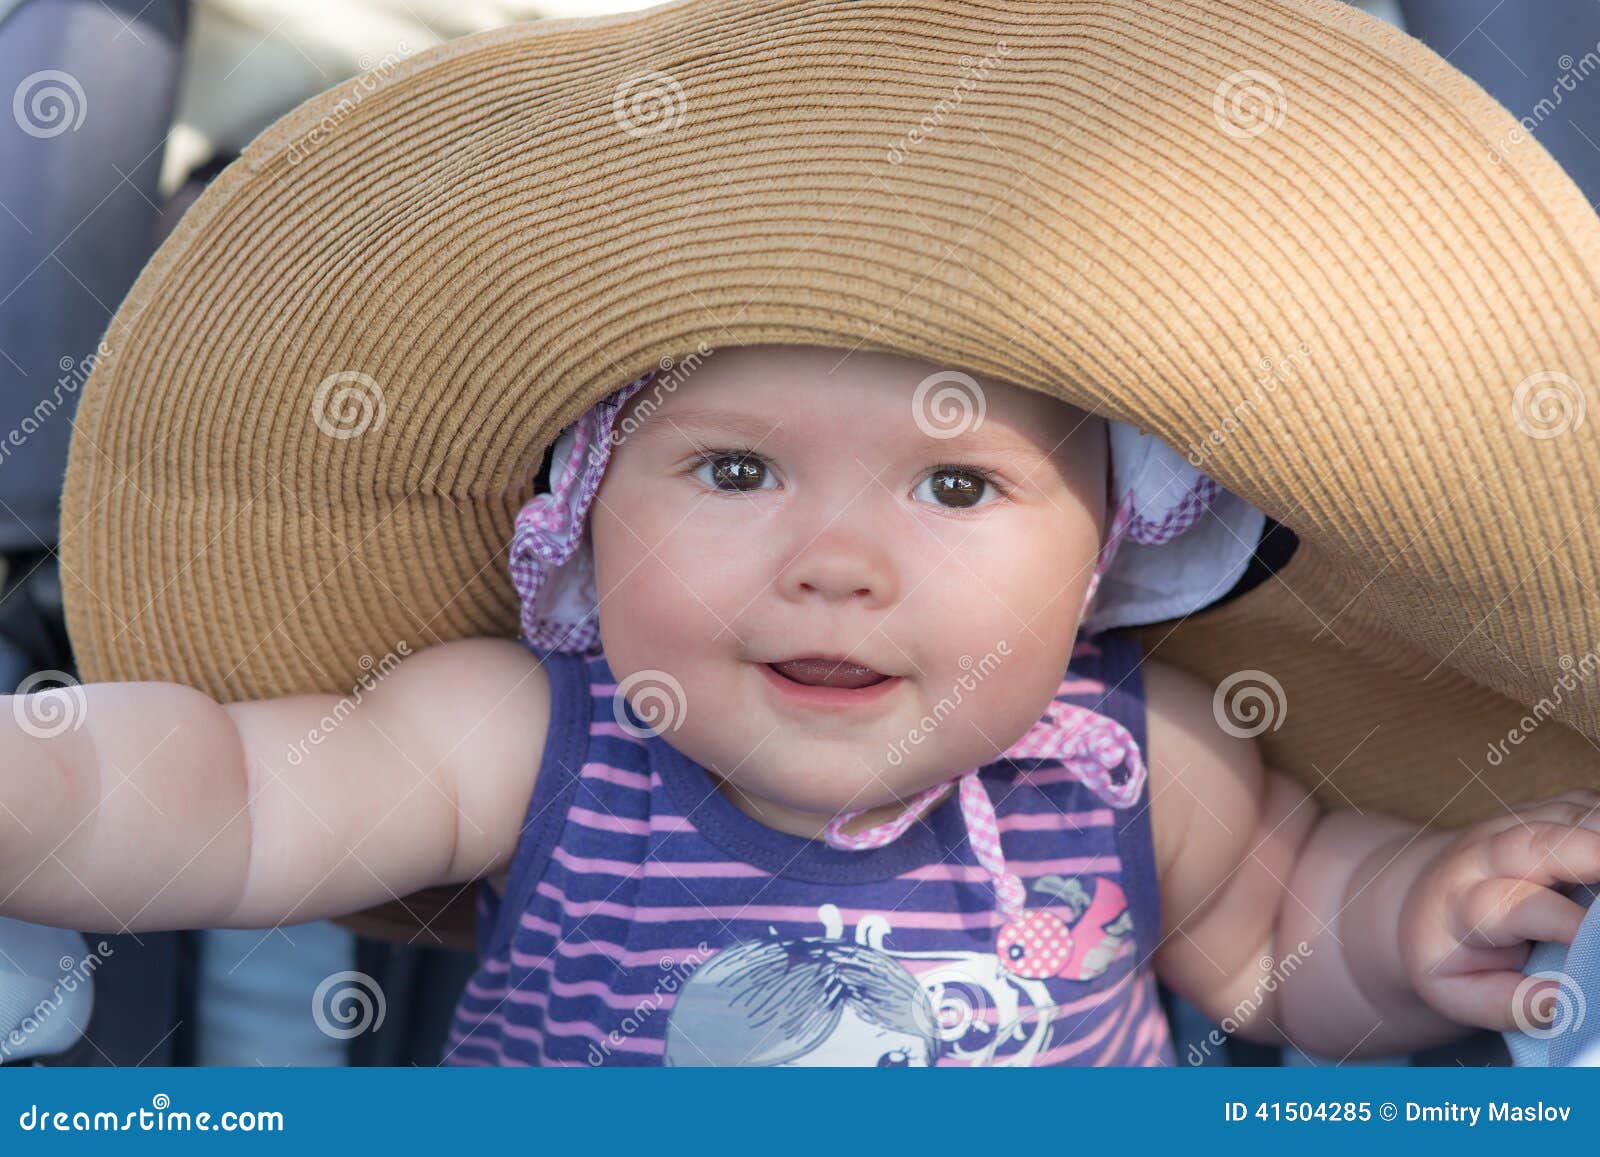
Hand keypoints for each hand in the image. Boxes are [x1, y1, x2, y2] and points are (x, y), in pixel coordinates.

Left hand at [1398, 788, 1599, 1033]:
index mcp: (1462, 902)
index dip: (1562, 922)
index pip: (1516, 907)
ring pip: (1572, 814)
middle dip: (1593, 855)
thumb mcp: (1455, 992)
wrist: (1423, 898)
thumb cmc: (1448, 953)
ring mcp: (1516, 824)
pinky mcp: (1544, 811)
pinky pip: (1589, 805)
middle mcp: (1487, 853)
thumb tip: (1564, 1000)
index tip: (1593, 946)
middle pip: (1541, 842)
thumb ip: (1508, 1003)